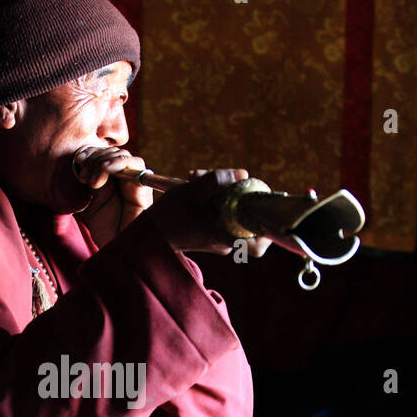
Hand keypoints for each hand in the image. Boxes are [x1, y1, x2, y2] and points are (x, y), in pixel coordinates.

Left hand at [73, 145, 153, 246]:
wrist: (119, 249)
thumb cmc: (105, 231)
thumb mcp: (90, 202)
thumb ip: (90, 181)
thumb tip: (83, 160)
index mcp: (112, 180)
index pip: (104, 154)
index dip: (91, 153)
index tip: (78, 161)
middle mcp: (125, 178)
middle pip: (112, 152)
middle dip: (95, 158)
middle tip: (84, 176)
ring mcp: (135, 182)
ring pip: (122, 155)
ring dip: (103, 161)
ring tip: (91, 181)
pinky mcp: (144, 187)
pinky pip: (136, 164)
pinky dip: (118, 162)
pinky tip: (105, 169)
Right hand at [146, 168, 271, 256]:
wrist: (148, 237)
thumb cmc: (168, 216)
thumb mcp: (190, 191)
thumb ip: (217, 180)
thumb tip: (243, 174)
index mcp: (226, 235)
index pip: (262, 240)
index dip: (268, 221)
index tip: (263, 201)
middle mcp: (227, 242)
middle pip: (248, 218)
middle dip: (239, 193)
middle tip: (226, 179)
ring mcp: (220, 240)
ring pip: (234, 214)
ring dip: (222, 193)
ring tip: (196, 178)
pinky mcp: (211, 236)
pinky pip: (223, 215)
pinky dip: (214, 200)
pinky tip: (196, 185)